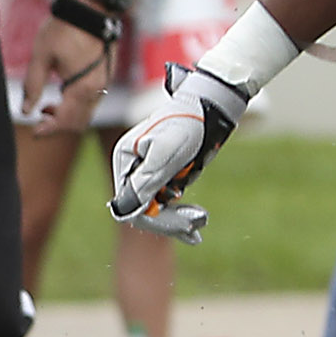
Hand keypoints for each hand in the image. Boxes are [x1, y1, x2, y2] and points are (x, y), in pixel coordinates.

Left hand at [20, 9, 114, 136]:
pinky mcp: (106, 74)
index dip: (49, 129)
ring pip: (87, 111)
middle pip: (80, 121)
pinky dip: (77, 104)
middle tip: (39, 119)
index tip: (34, 132)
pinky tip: (60, 94)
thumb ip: (32, 87)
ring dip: (68, 114)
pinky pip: (93, 99)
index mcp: (82, 87)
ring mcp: (104, 81)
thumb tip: (25, 111)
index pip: (67, 120)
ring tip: (46, 106)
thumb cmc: (62, 30)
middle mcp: (98, 88)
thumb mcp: (40, 58)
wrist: (88, 8)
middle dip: (59, 125)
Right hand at [107, 62, 248, 243]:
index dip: (151, 215)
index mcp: (125, 160)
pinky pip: (168, 203)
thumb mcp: (165, 153)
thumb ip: (145, 181)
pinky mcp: (166, 176)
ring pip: (156, 208)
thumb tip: (125, 209)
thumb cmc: (187, 124)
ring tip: (199, 224)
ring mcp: (150, 173)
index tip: (181, 223)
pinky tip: (196, 224)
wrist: (210, 108)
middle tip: (195, 228)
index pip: (128, 200)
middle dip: (167, 220)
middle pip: (142, 207)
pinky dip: (181, 214)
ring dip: (177, 219)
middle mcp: (134, 169)